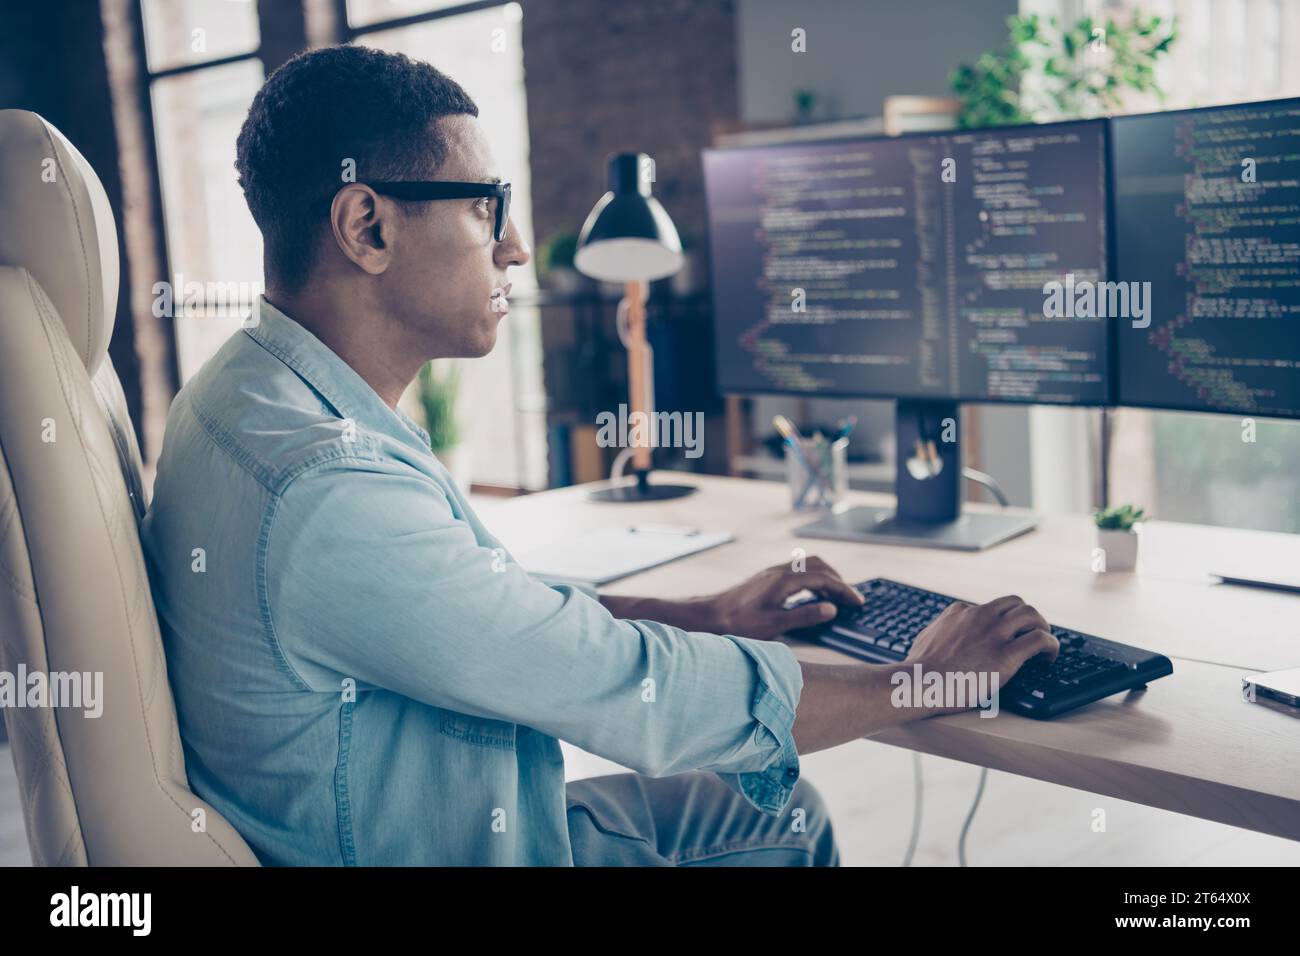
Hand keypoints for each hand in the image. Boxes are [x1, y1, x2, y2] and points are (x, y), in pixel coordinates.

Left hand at [708, 556, 864, 639]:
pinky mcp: (766, 577)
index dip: (844, 590)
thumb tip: (832, 609)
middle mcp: (779, 571)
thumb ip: (805, 616)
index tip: (858, 602)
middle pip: (818, 565)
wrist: (710, 616)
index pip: (823, 579)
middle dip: (838, 579)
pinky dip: (812, 578)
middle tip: (851, 598)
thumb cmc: (739, 624)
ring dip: (825, 576)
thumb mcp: (775, 625)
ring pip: (807, 565)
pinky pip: (797, 570)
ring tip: (836, 595)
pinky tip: (812, 594)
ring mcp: (772, 572)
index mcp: (784, 581)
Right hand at [904, 595, 1059, 713]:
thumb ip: (940, 630)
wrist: (920, 682)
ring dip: (1043, 627)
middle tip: (1033, 633)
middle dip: (1028, 617)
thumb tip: (940, 635)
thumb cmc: (918, 669)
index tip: (1007, 634)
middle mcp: (980, 616)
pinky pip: (1040, 639)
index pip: (990, 607)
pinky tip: (1049, 657)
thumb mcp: (925, 637)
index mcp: (960, 612)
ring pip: (1032, 615)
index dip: (1002, 621)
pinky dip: (1051, 645)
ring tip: (1045, 645)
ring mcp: (994, 633)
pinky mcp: (1007, 654)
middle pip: (1016, 603)